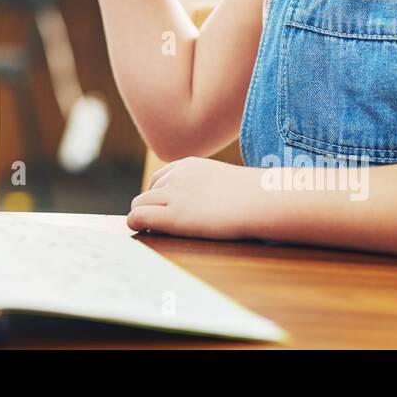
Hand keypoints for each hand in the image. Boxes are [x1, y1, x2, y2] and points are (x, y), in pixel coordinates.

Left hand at [127, 156, 263, 240]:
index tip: (165, 209)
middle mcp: (177, 176)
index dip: (160, 196)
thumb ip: (210, 188)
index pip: (161, 178)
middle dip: (150, 207)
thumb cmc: (255, 196)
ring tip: (152, 231)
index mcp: (190, 165)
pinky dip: (135, 223)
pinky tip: (141, 230)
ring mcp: (173, 194)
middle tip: (158, 224)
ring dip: (142, 216)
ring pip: (139, 203)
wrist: (261, 200)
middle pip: (149, 191)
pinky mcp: (173, 215)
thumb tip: (213, 203)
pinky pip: (139, 217)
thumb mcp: (227, 182)